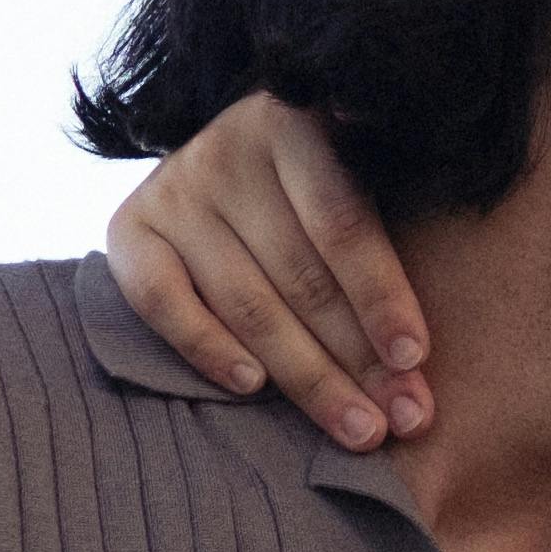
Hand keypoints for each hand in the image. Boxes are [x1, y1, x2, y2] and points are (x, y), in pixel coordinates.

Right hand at [105, 95, 428, 449]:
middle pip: (300, 275)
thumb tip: (421, 329)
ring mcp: (173, 191)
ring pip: (246, 302)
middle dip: (359, 359)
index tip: (416, 359)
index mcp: (293, 123)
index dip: (381, 296)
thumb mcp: (357, 171)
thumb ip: (382, 223)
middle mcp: (226, 151)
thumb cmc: (314, 185)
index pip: (342, 223)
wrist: (224, 160)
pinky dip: (208, 348)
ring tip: (356, 428)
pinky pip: (164, 303)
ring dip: (307, 376)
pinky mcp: (129, 230)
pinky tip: (253, 386)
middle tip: (405, 418)